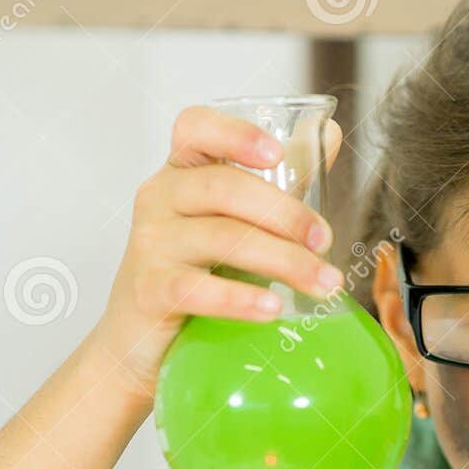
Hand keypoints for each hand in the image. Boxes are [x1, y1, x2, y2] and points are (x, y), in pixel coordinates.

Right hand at [87, 105, 344, 401]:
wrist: (139, 339)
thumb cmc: (193, 270)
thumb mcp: (235, 220)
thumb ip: (279, 181)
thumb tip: (329, 135)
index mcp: (182, 173)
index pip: (194, 128)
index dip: (235, 134)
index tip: (277, 154)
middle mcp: (160, 199)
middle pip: (223, 188)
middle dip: (286, 214)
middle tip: (325, 241)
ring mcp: (151, 244)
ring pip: (222, 238)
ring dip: (283, 261)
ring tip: (323, 284)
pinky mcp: (150, 291)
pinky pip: (197, 288)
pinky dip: (240, 299)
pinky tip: (273, 308)